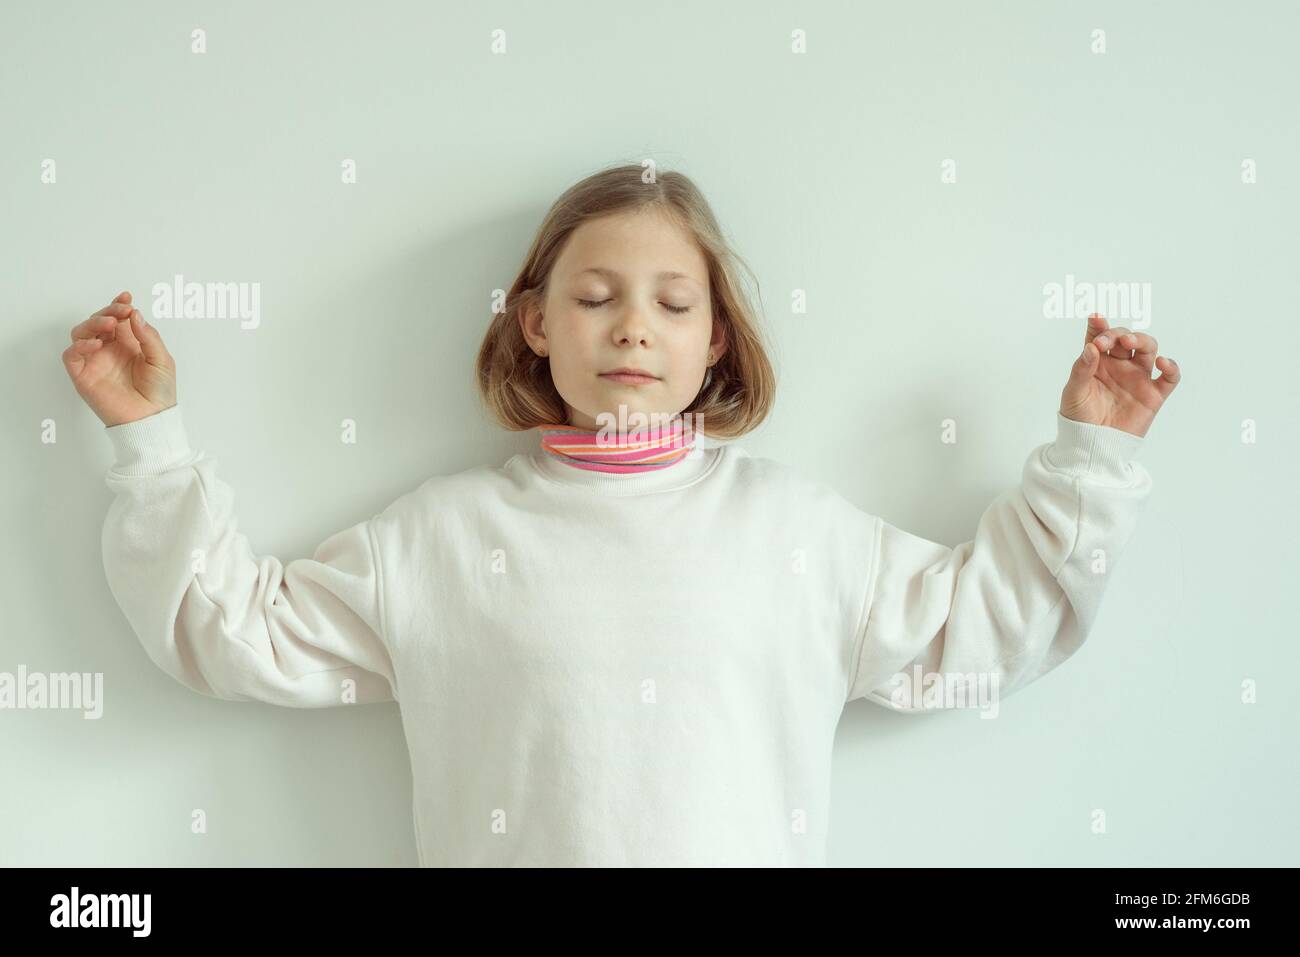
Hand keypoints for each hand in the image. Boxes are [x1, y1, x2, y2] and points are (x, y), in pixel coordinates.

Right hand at [62, 291, 177, 427]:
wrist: (152, 419)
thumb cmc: (159, 392)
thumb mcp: (161, 359)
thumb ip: (148, 336)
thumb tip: (134, 314)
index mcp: (128, 344)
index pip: (118, 319)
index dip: (118, 305)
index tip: (126, 297)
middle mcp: (109, 350)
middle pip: (98, 321)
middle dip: (108, 311)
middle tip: (121, 311)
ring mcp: (95, 361)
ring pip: (81, 333)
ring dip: (93, 323)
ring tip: (110, 324)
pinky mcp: (83, 375)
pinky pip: (71, 355)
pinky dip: (80, 345)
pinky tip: (97, 344)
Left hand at [1059, 313, 1179, 437]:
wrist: (1092, 445)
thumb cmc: (1079, 417)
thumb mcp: (1074, 392)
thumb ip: (1081, 369)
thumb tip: (1091, 347)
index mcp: (1098, 361)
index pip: (1100, 336)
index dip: (1099, 325)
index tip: (1095, 317)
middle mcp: (1120, 365)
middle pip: (1126, 338)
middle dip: (1117, 334)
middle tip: (1106, 341)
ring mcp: (1138, 378)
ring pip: (1148, 349)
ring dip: (1142, 340)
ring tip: (1129, 341)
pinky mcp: (1153, 395)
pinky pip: (1169, 378)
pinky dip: (1171, 367)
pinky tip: (1162, 362)